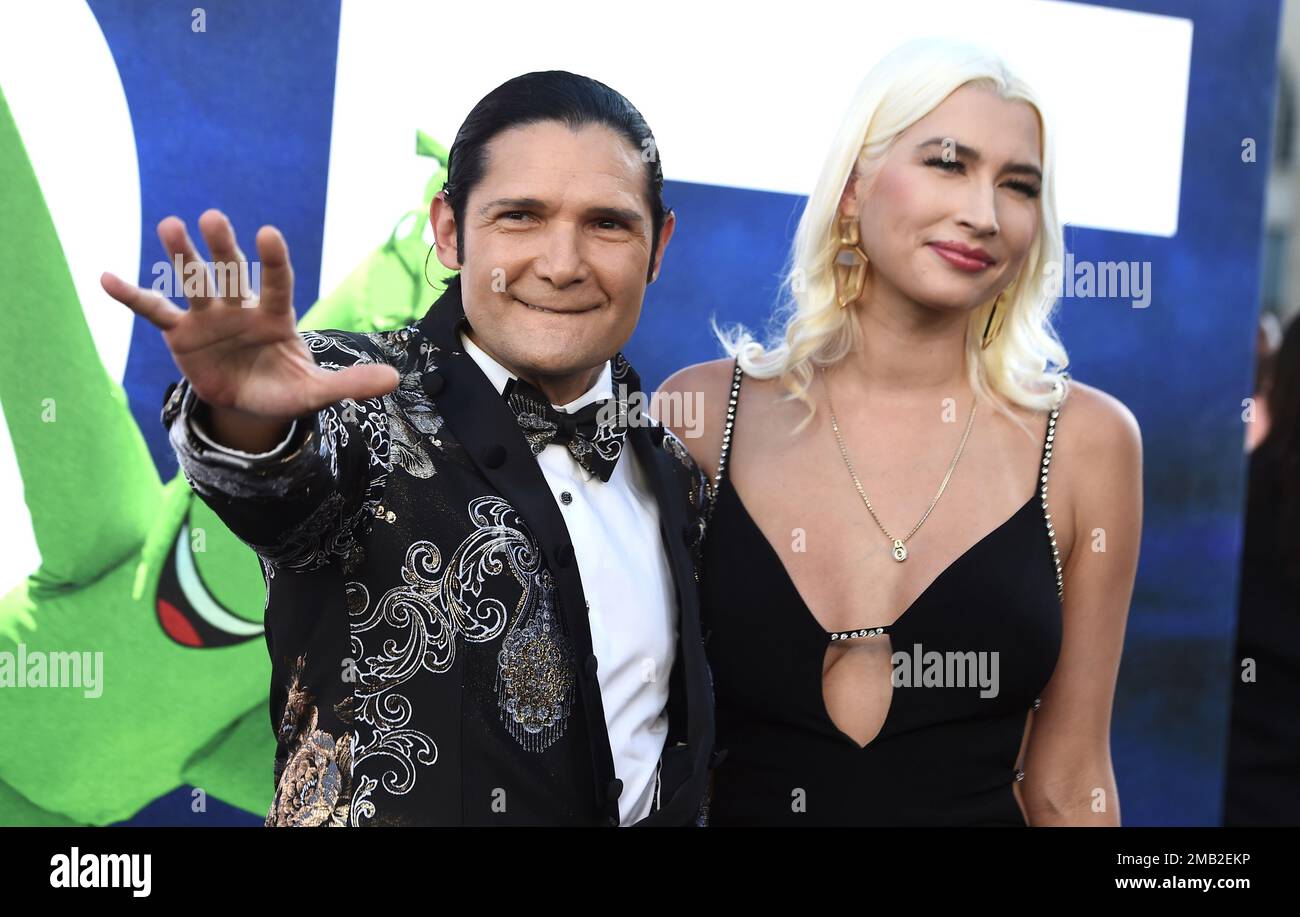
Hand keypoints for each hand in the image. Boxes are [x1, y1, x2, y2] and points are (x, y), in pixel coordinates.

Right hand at [102, 209, 398, 427]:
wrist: (249, 403)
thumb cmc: (284, 388)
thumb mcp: (317, 391)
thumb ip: (351, 382)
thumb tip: (396, 378)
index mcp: (276, 315)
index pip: (276, 282)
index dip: (272, 261)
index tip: (269, 234)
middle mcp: (241, 307)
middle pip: (231, 271)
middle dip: (223, 247)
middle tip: (214, 218)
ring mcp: (208, 316)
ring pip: (194, 281)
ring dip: (181, 256)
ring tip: (169, 225)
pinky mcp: (180, 333)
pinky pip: (153, 312)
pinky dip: (132, 296)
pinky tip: (106, 277)